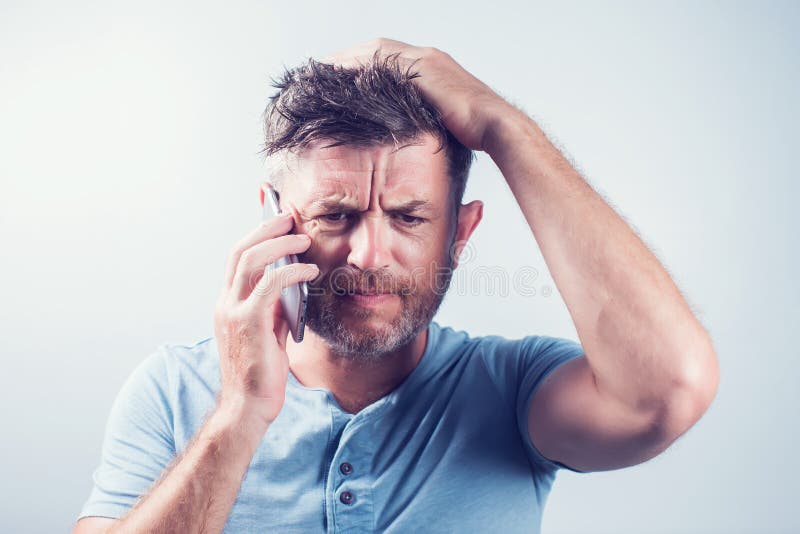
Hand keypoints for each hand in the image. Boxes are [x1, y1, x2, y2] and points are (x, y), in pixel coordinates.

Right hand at [213, 211, 318, 427]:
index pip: (237, 258)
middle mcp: (224, 303)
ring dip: (279, 244)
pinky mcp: (248, 321)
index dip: (256, 236)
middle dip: (266, 229)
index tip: (277, 222)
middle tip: (289, 217)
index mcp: (227, 304)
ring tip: (302, 238)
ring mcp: (233, 311)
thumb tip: (294, 285)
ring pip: (251, 260)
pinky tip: (309, 270)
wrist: (248, 406)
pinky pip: (270, 284)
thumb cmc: (261, 372)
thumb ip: (275, 308)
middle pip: (240, 250)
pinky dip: (291, 272)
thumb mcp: (269, 332)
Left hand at [322, 37, 519, 151]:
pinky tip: (344, 75)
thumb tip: (402, 131)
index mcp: (430, 65)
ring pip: (377, 51)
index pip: (387, 56)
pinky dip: (362, 66)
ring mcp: (425, 61)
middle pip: (377, 47)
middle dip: (349, 55)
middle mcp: (426, 57)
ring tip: (325, 69)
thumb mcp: (439, 119)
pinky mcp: (424, 71)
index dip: (361, 61)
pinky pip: (384, 63)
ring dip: (349, 57)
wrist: (494, 125)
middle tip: (323, 66)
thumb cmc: (472, 131)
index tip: (340, 71)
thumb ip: (419, 115)